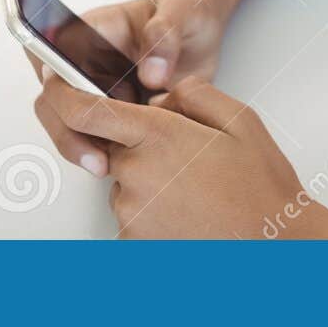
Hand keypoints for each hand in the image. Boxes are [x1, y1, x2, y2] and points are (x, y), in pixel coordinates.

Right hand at [28, 0, 229, 174]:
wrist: (202, 34)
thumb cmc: (184, 13)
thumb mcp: (181, 11)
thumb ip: (165, 35)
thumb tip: (151, 73)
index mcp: (93, 29)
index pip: (53, 53)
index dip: (54, 80)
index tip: (73, 104)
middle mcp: (87, 62)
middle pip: (53, 97)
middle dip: (67, 128)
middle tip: (93, 154)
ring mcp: (99, 89)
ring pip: (70, 122)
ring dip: (84, 145)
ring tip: (107, 164)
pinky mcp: (115, 112)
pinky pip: (97, 136)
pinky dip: (106, 151)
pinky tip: (127, 160)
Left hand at [35, 74, 327, 237]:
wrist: (273, 245)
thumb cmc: (259, 185)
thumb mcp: (239, 117)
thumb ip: (192, 93)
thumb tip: (163, 94)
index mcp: (157, 136)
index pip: (85, 110)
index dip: (61, 92)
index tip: (55, 81)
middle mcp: (135, 174)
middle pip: (114, 145)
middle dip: (142, 142)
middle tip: (189, 152)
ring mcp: (131, 211)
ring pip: (125, 178)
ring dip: (150, 175)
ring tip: (198, 185)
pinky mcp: (134, 240)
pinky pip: (132, 209)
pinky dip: (155, 205)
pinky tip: (192, 207)